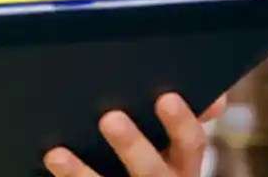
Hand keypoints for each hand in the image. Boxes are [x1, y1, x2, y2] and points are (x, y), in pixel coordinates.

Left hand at [43, 93, 226, 176]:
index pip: (191, 143)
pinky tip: (53, 162)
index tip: (165, 98)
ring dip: (83, 174)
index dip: (181, 123)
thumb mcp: (171, 147)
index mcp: (181, 165)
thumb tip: (215, 99)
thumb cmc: (149, 160)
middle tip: (110, 118)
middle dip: (133, 147)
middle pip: (153, 172)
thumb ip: (181, 123)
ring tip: (57, 155)